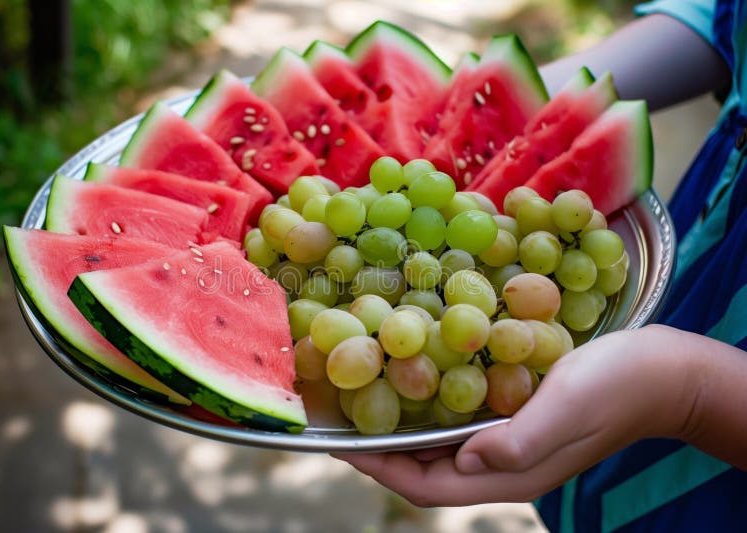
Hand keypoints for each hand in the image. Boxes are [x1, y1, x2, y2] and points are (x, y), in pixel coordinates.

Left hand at [332, 325, 697, 506]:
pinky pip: (462, 416)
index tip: (339, 444)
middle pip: (424, 468)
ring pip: (440, 444)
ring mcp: (510, 440)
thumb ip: (518, 441)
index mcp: (509, 473)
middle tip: (342, 414)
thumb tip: (464, 461)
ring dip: (401, 424)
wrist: (662, 371)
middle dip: (379, 449)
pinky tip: (420, 372)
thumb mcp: (566, 409)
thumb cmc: (616, 387)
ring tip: (367, 394)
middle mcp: (502, 463)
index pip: (425, 484)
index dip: (379, 467)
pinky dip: (432, 401)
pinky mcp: (518, 413)